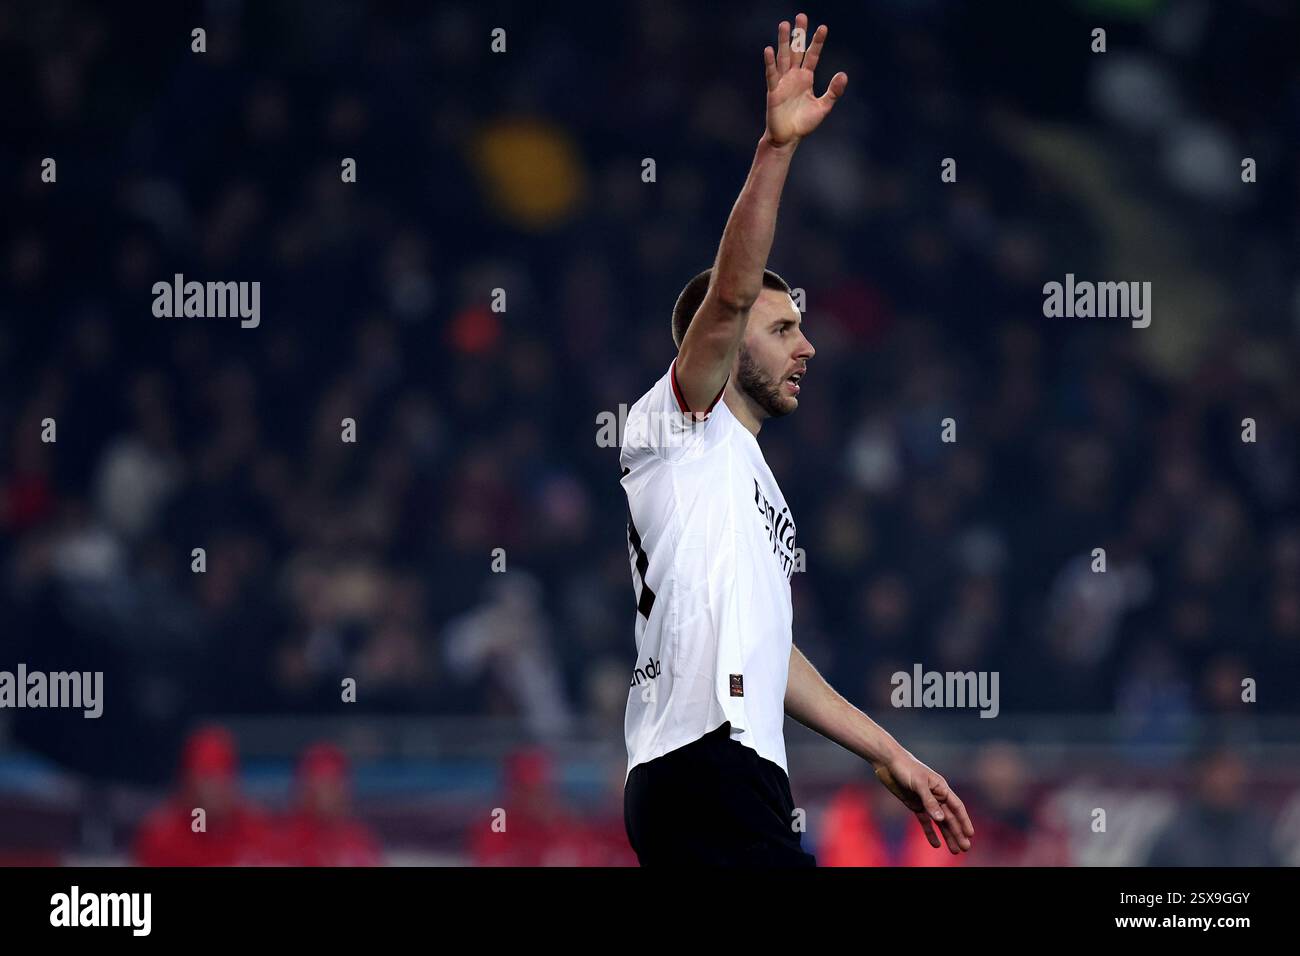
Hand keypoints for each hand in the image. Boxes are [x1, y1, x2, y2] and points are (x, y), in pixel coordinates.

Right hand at [764, 13, 847, 147]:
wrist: (788, 138)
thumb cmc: (804, 123)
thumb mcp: (823, 107)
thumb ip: (833, 91)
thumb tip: (843, 74)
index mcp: (806, 78)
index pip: (812, 56)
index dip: (817, 42)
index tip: (823, 27)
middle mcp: (793, 76)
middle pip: (796, 51)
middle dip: (799, 34)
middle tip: (801, 16)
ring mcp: (782, 82)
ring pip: (783, 58)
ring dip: (783, 41)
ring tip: (784, 24)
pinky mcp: (773, 92)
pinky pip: (771, 75)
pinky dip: (770, 63)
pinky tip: (769, 50)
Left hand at [874, 749, 974, 853]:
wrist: (888, 762)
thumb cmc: (906, 768)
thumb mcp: (918, 784)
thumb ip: (929, 801)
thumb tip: (941, 819)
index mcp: (941, 788)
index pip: (957, 807)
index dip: (964, 821)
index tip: (970, 834)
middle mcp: (936, 796)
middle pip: (949, 818)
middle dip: (958, 833)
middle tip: (965, 848)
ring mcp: (925, 801)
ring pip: (939, 822)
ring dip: (947, 835)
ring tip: (955, 851)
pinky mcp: (914, 804)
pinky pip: (925, 821)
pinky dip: (930, 833)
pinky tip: (936, 844)